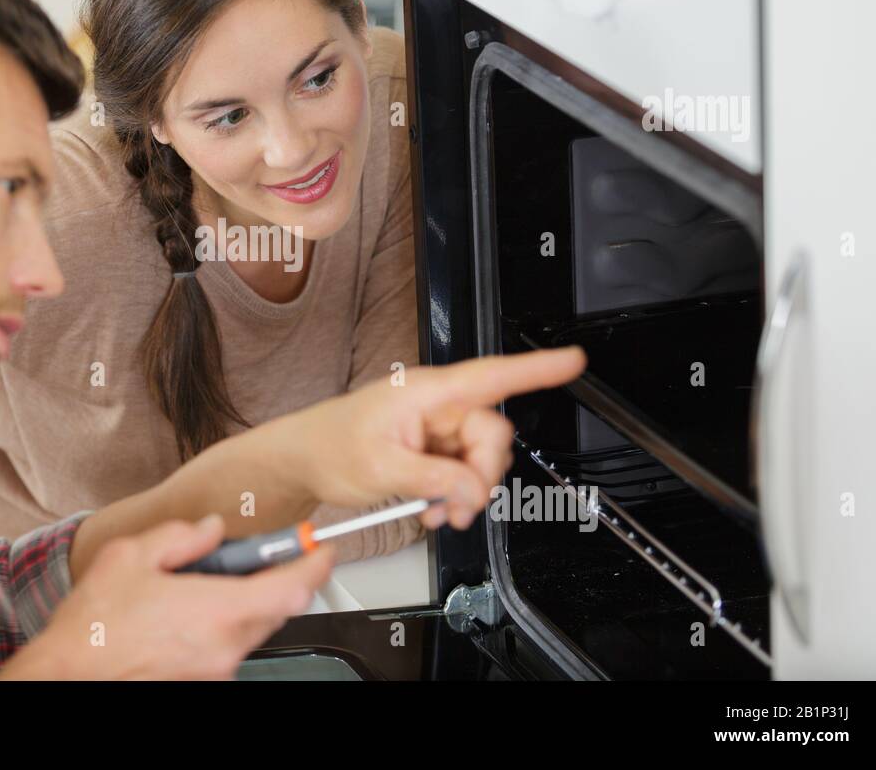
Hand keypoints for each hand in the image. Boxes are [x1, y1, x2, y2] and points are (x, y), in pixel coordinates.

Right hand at [0, 514, 334, 679]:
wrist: (69, 675)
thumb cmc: (95, 624)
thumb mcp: (132, 556)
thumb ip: (182, 536)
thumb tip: (211, 529)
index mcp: (218, 610)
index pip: (292, 587)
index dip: (314, 564)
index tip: (320, 547)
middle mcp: (225, 645)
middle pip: (277, 607)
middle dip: (275, 578)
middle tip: (255, 555)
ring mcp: (215, 669)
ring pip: (253, 627)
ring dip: (244, 601)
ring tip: (201, 583)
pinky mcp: (202, 681)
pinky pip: (228, 646)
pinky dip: (223, 623)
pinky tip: (186, 611)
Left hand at [286, 347, 585, 529]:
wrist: (303, 459)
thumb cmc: (329, 446)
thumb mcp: (381, 468)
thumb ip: (434, 478)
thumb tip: (472, 489)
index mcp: (426, 393)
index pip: (491, 375)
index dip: (536, 369)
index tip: (573, 361)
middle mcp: (436, 405)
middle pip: (491, 435)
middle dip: (481, 476)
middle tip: (456, 505)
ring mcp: (434, 427)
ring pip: (479, 459)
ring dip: (465, 493)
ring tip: (436, 512)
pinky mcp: (430, 448)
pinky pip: (460, 472)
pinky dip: (452, 495)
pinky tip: (431, 509)